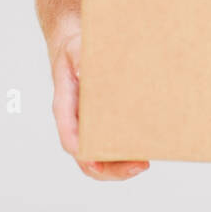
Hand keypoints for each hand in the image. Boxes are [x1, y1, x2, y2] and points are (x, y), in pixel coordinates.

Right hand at [49, 17, 149, 181]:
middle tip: (138, 165)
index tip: (96, 160)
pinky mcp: (102, 120)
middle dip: (110, 168)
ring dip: (120, 166)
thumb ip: (79, 59)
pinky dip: (125, 153)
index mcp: (65, 107)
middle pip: (86, 157)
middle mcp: (76, 121)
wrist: (74, 43)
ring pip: (99, 156)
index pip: (70, 137)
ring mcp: (89, 124)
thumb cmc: (73, 47)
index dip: (82, 152)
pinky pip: (111, 143)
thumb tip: (84, 68)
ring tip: (143, 164)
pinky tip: (144, 150)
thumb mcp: (75, 48)